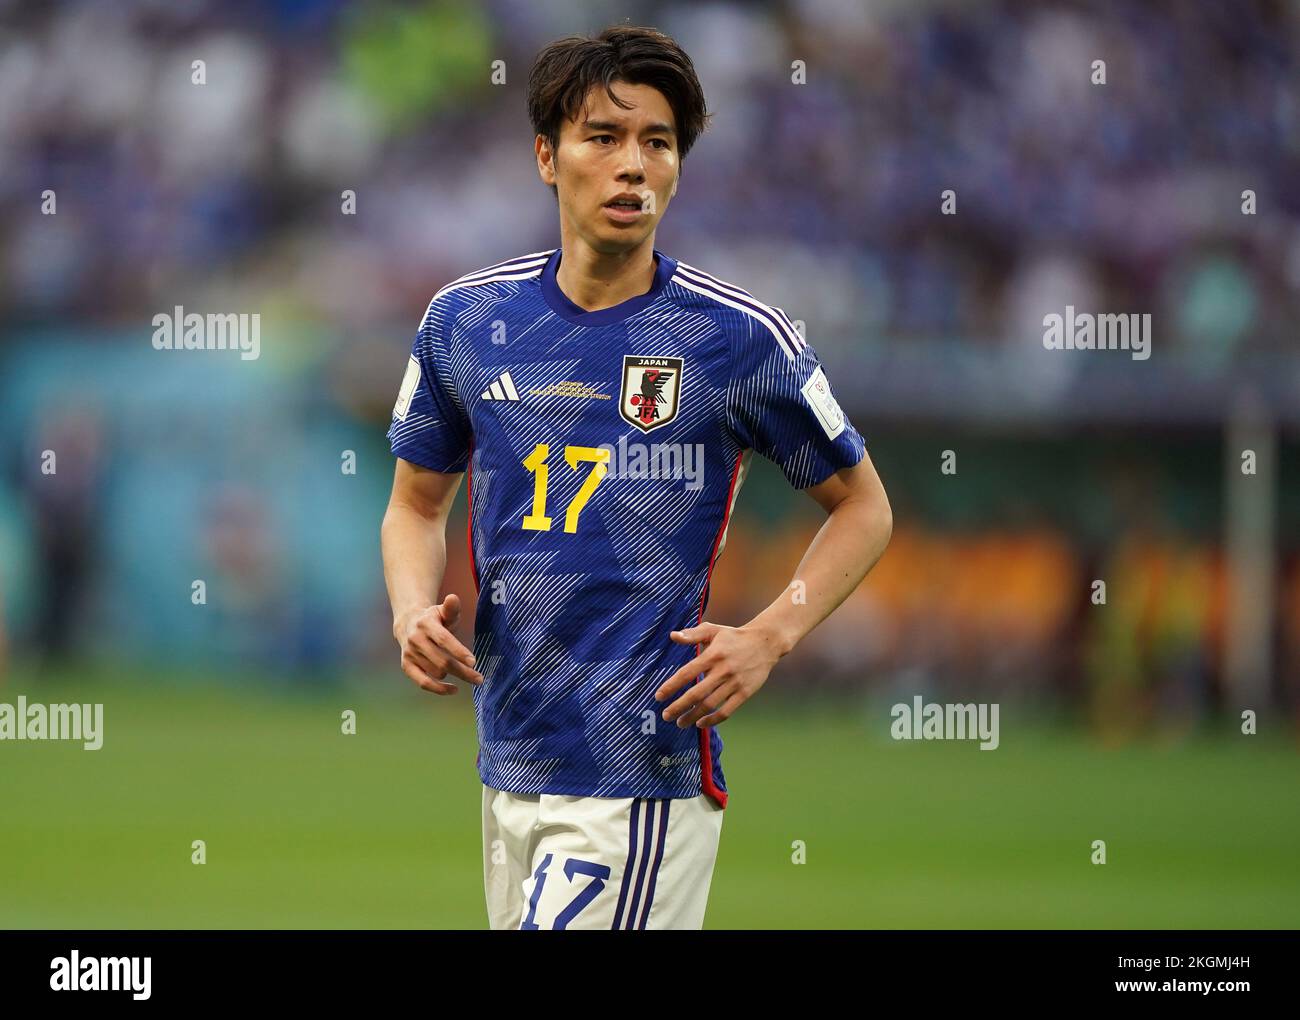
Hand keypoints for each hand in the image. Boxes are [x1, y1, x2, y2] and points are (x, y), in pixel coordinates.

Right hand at [394, 593, 482, 694]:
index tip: (473, 662)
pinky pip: (423, 683)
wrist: (408, 623)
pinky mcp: (406, 666)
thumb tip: (453, 598)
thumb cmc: (433, 618)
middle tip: (479, 679)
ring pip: (436, 672)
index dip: (458, 651)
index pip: (444, 640)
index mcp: (425, 624)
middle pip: (442, 661)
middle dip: (463, 671)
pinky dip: (439, 689)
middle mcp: (415, 640)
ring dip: (454, 676)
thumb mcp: (442, 610)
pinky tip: (454, 689)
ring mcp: (409, 654)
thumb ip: (451, 608)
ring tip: (468, 674)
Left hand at [654, 621, 785, 728]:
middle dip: (678, 707)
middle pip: (696, 693)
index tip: (659, 696)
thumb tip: (672, 636)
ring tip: (680, 723)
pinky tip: (701, 724)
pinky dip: (713, 720)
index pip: (687, 673)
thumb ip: (692, 634)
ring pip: (710, 705)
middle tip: (666, 716)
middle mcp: (723, 670)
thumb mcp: (713, 630)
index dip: (671, 686)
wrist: (766, 643)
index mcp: (712, 655)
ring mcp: (735, 683)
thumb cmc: (734, 637)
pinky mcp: (745, 693)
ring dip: (692, 716)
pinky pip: (727, 711)